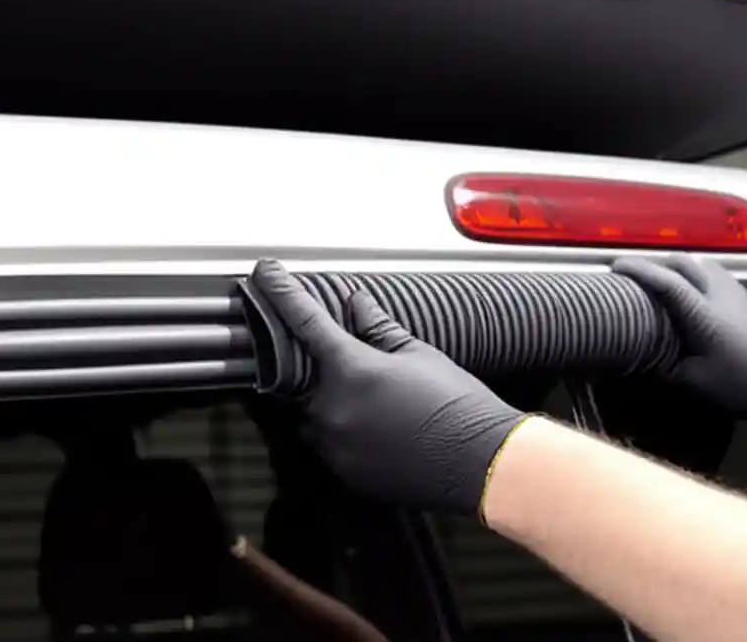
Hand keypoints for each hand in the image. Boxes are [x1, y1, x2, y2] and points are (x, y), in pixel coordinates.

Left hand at [252, 260, 525, 515]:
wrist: (481, 464)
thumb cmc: (456, 405)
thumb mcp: (418, 355)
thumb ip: (377, 329)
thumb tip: (356, 304)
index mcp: (350, 370)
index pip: (303, 321)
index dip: (280, 294)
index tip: (265, 274)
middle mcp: (331, 408)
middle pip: (299, 374)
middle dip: (317, 364)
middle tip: (353, 365)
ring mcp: (333, 444)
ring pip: (313, 411)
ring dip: (332, 399)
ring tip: (379, 402)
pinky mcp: (343, 472)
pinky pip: (328, 442)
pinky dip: (344, 428)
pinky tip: (381, 427)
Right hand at [613, 254, 746, 429]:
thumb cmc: (740, 386)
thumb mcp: (693, 382)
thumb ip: (662, 365)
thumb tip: (636, 358)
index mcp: (703, 315)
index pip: (666, 282)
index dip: (639, 270)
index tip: (616, 266)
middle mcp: (720, 297)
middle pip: (685, 263)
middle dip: (656, 262)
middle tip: (634, 273)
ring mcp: (736, 296)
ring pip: (703, 264)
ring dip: (679, 265)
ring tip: (661, 278)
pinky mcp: (746, 302)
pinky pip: (716, 275)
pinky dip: (696, 274)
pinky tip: (691, 289)